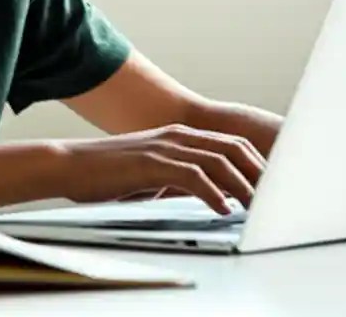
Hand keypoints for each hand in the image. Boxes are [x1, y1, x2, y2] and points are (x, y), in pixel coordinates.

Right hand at [52, 124, 266, 213]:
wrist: (70, 165)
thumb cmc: (107, 173)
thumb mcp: (150, 171)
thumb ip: (177, 177)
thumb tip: (207, 195)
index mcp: (180, 136)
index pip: (231, 145)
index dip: (256, 164)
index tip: (272, 187)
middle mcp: (178, 136)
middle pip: (234, 149)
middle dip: (259, 174)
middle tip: (275, 198)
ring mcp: (166, 147)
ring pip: (219, 162)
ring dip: (242, 187)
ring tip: (256, 208)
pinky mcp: (153, 163)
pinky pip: (194, 177)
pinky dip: (213, 194)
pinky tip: (222, 210)